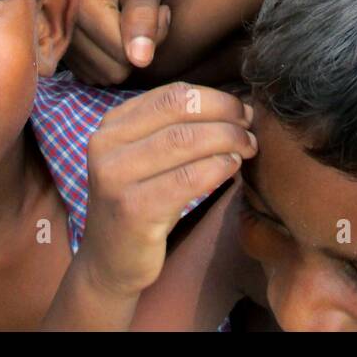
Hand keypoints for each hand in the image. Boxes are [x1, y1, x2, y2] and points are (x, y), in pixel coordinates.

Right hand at [65, 0, 170, 84]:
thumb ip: (143, 18)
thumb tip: (140, 60)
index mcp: (81, 3)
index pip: (122, 53)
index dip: (151, 38)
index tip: (160, 10)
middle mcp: (62, 26)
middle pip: (114, 70)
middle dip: (138, 52)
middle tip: (149, 20)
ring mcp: (60, 43)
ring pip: (106, 76)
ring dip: (126, 58)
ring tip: (132, 26)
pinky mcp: (65, 55)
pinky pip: (96, 76)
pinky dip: (111, 62)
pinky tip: (116, 38)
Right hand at [79, 83, 256, 297]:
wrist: (109, 261)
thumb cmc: (141, 203)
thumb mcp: (147, 157)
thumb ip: (176, 128)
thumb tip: (236, 105)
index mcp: (112, 125)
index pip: (171, 94)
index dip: (214, 98)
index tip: (241, 111)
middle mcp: (106, 144)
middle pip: (179, 112)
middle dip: (224, 115)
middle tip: (250, 129)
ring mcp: (116, 177)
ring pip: (184, 141)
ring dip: (226, 140)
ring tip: (247, 148)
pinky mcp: (132, 209)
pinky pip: (186, 178)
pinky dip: (217, 167)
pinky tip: (232, 168)